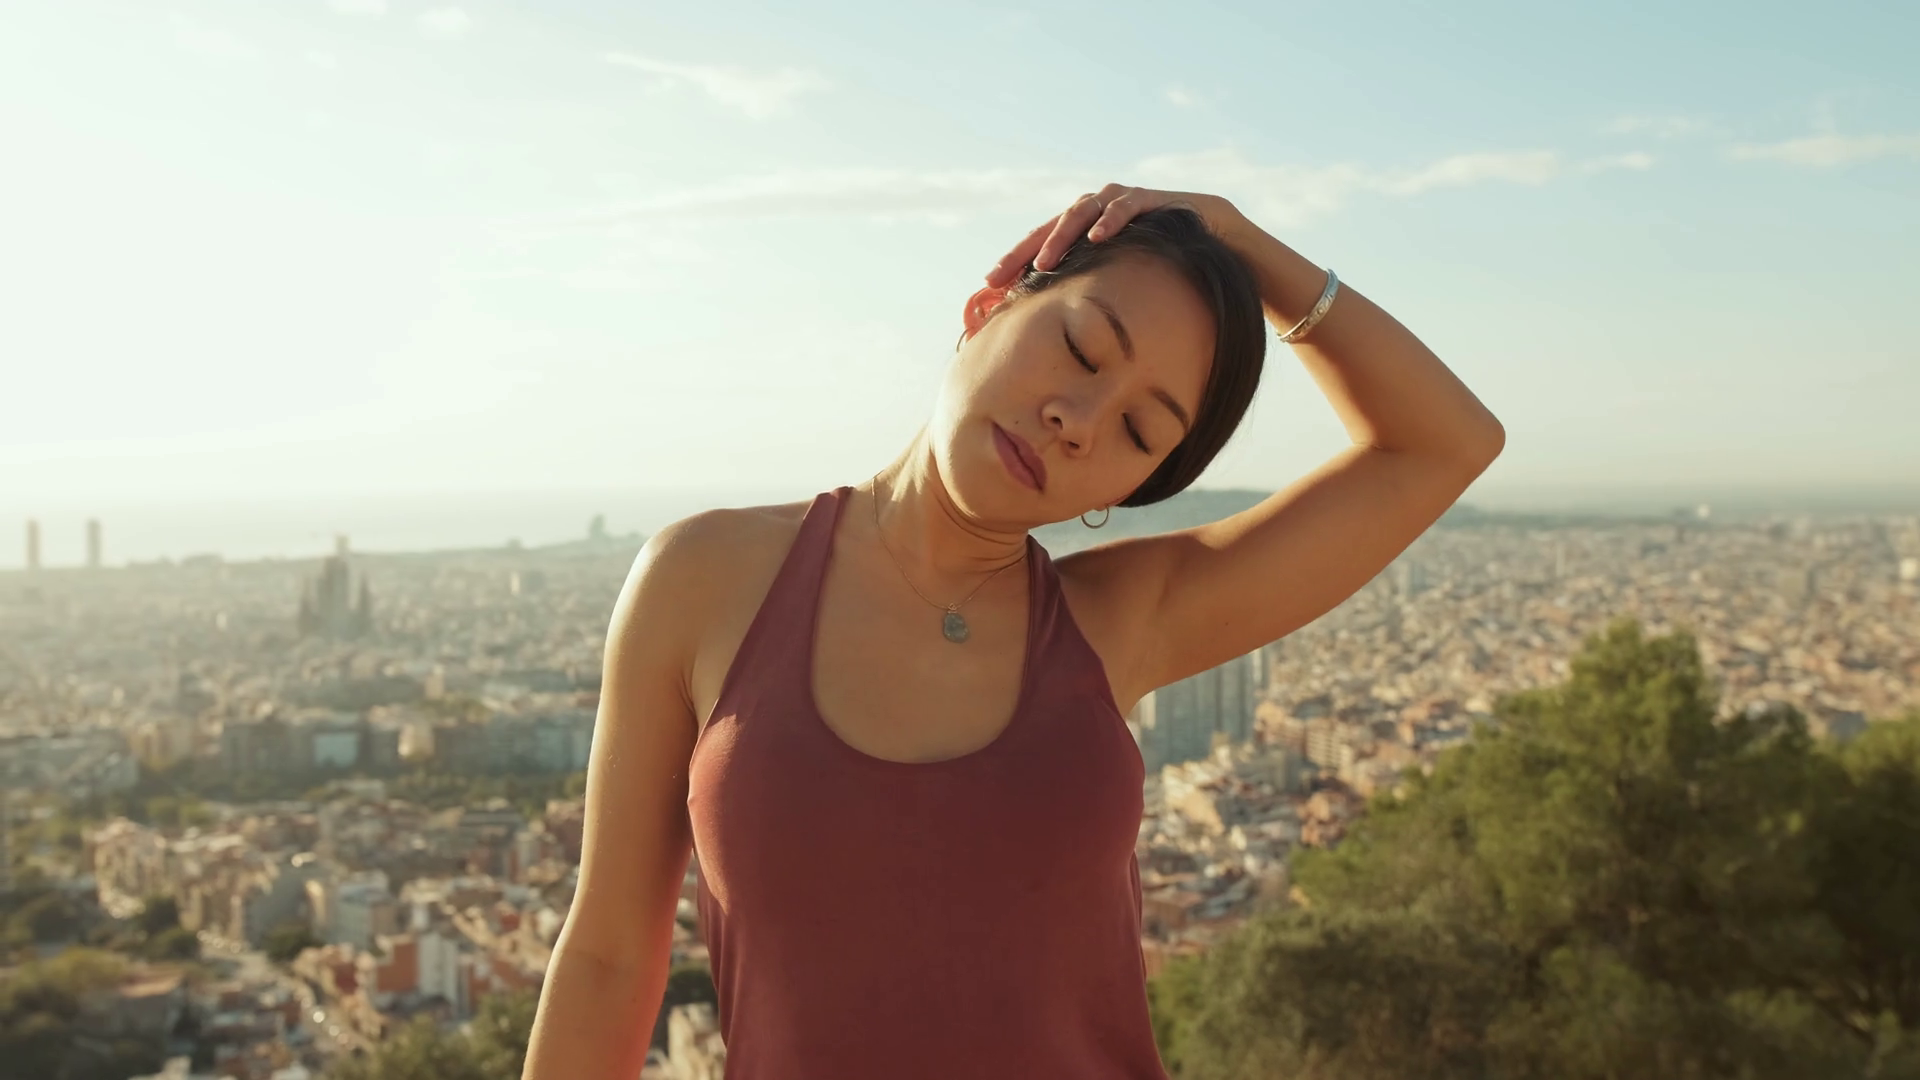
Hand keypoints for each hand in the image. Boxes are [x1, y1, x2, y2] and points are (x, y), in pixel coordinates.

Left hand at [983, 183, 1242, 287]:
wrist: (1231, 250)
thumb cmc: (1177, 278)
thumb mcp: (1130, 294)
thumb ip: (1100, 306)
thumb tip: (1061, 347)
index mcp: (1091, 233)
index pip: (1043, 244)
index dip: (1015, 261)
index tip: (988, 286)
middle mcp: (1104, 212)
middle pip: (1054, 224)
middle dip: (1025, 250)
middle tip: (1001, 275)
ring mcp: (1130, 201)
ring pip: (1086, 210)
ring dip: (1063, 234)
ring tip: (1045, 262)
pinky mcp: (1159, 199)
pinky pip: (1131, 204)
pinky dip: (1114, 218)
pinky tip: (1098, 237)